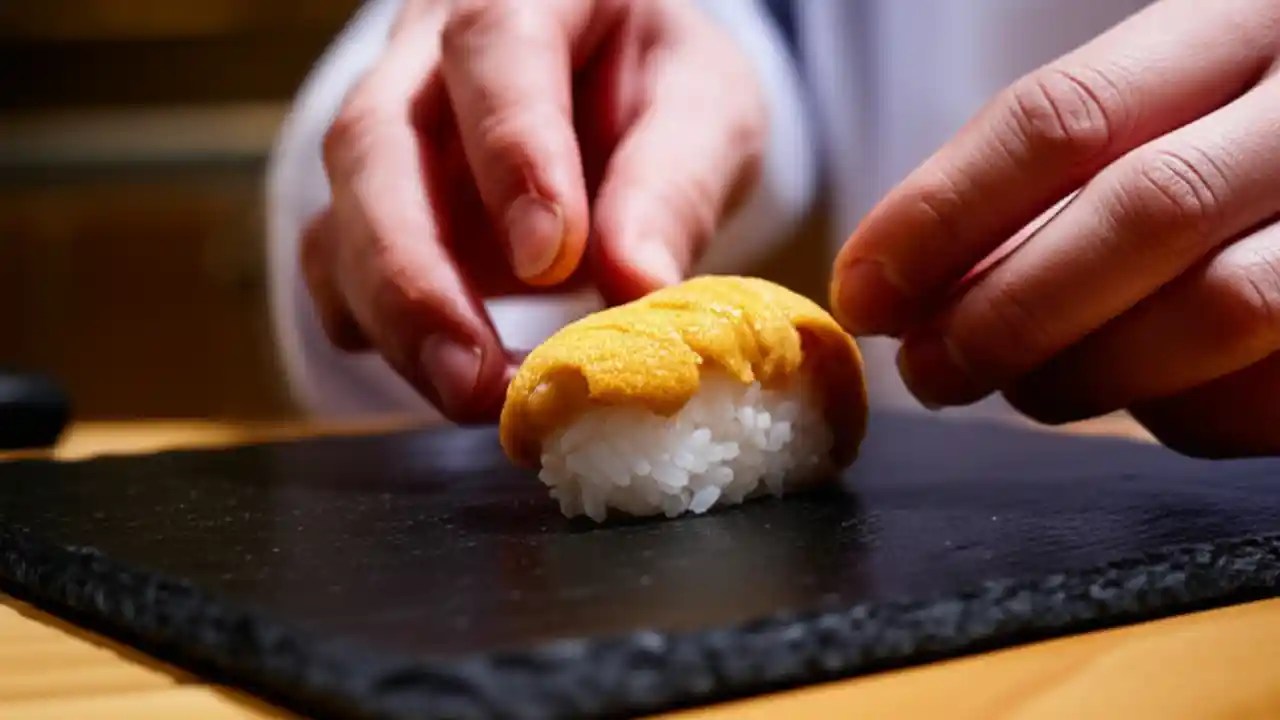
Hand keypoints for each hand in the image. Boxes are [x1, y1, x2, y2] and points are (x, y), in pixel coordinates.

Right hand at [303, 0, 764, 421]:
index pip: (493, 43)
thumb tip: (638, 289)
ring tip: (469, 396)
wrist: (626, 100)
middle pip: (376, 139)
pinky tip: (436, 373)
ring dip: (394, 318)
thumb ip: (674, 186)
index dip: (512, 150)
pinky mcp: (371, 205)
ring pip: (339, 212)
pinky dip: (377, 329)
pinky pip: (334, 264)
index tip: (550, 258)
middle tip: (472, 375)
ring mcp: (389, 129)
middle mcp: (428, 50)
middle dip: (415, 271)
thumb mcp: (708, 115)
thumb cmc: (668, 93)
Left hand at [830, 0, 1279, 456]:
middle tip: (927, 369)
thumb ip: (1060, 171)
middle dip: (1006, 310)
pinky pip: (1269, 394)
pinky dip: (1183, 413)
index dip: (941, 212)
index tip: (863, 291)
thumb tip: (902, 282)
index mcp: (1242, 24)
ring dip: (1084, 371)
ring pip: (1217, 311)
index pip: (1063, 116)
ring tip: (1019, 388)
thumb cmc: (1248, 133)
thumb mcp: (1167, 106)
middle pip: (1140, 213)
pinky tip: (1145, 397)